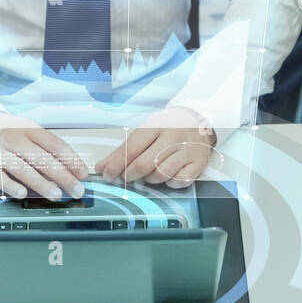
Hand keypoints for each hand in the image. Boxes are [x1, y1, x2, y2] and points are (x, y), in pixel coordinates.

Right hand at [0, 112, 89, 199]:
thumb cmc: (7, 132)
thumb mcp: (26, 132)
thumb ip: (45, 148)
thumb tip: (70, 168)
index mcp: (28, 129)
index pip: (53, 144)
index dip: (70, 159)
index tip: (83, 174)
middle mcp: (14, 138)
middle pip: (41, 158)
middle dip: (62, 176)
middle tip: (76, 190)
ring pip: (22, 168)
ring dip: (41, 183)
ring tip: (56, 195)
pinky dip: (11, 186)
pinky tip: (23, 194)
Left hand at [94, 108, 213, 187]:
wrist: (198, 119)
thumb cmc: (167, 127)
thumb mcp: (145, 131)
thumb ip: (124, 150)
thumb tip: (102, 167)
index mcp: (156, 125)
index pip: (132, 148)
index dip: (116, 164)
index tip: (106, 174)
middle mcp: (172, 137)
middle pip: (145, 164)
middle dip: (130, 174)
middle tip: (126, 177)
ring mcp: (187, 150)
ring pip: (162, 174)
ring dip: (150, 179)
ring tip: (149, 174)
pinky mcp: (199, 163)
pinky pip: (180, 181)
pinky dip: (171, 183)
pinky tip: (168, 176)